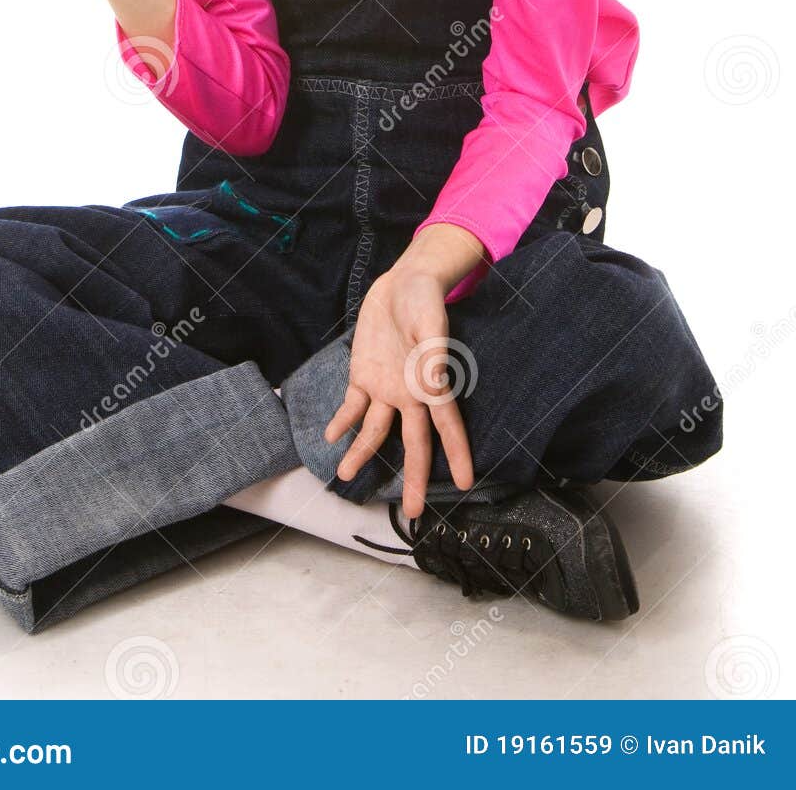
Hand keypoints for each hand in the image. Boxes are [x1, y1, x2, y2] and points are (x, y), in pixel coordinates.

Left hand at [323, 267, 474, 520]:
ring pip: (375, 430)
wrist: (402, 283)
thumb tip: (433, 390)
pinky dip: (342, 420)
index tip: (465, 484)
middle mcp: (409, 394)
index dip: (457, 455)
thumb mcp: (429, 323)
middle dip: (413, 477)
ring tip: (345, 474)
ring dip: (362, 452)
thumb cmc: (425, 300)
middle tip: (414, 512)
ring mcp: (385, 386)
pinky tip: (330, 435)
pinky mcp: (363, 374)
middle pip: (413, 443)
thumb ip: (431, 356)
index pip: (449, 427)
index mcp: (431, 384)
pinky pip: (352, 404)